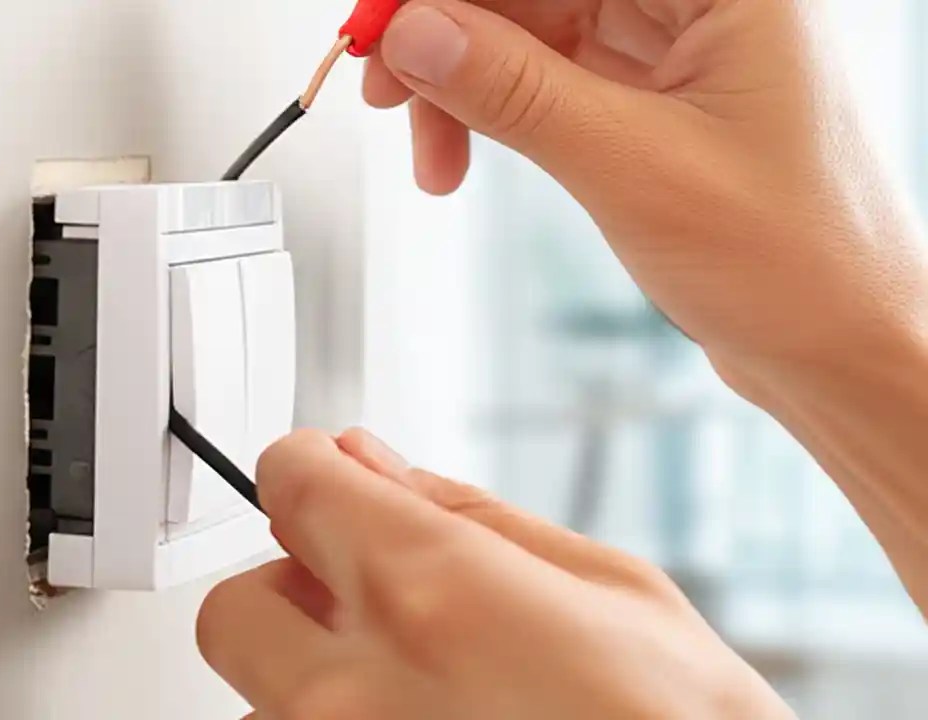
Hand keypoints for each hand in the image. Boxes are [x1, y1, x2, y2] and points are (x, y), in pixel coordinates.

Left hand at [197, 429, 793, 718]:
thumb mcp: (618, 593)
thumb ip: (474, 517)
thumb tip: (375, 465)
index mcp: (430, 594)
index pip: (290, 484)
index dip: (308, 472)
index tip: (323, 482)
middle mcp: (353, 695)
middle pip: (234, 608)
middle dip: (292, 592)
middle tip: (368, 607)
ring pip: (259, 704)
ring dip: (314, 684)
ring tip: (421, 699)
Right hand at [366, 0, 927, 377]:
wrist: (842, 348)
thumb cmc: (800, 263)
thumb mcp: (633, 169)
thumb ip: (515, 92)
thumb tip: (415, 33)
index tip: (383, 26)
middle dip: (446, 33)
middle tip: (384, 90)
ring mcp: (676, 46)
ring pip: (529, 28)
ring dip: (462, 84)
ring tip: (432, 155)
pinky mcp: (652, 97)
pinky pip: (547, 76)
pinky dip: (495, 112)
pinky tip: (464, 153)